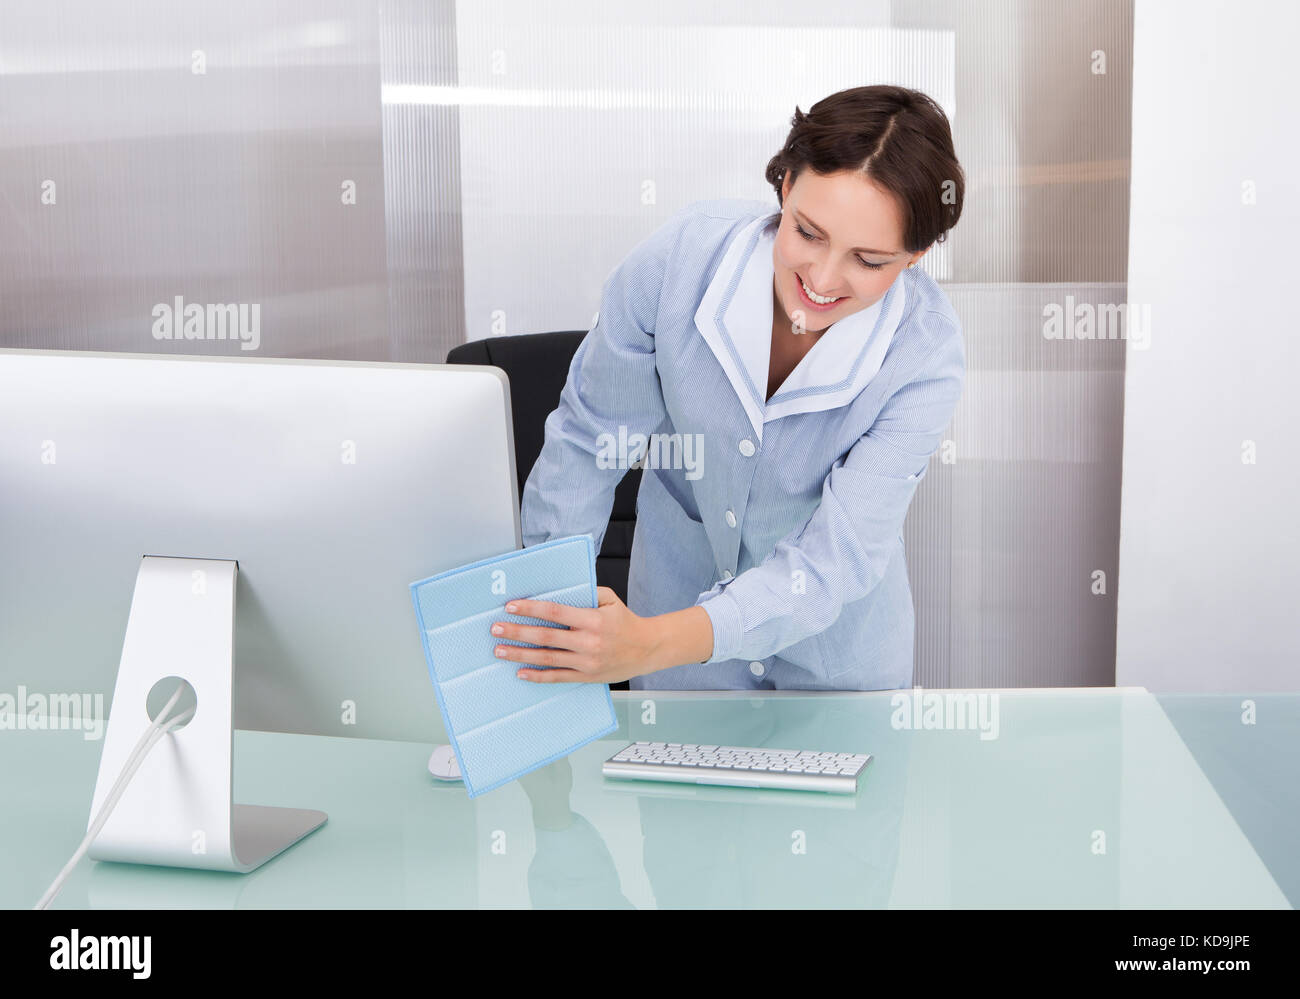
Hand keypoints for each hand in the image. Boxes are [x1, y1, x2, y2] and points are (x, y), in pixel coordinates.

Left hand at [492, 586, 659, 684]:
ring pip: (547, 658)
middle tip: (496, 629)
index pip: (555, 612)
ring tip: (500, 650)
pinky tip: (520, 672)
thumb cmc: (625, 621)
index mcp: (592, 620)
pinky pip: (558, 677)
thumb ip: (586, 593)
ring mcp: (586, 662)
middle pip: (545, 637)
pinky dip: (537, 676)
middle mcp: (588, 642)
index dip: (530, 609)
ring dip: (520, 654)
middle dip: (517, 632)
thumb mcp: (610, 599)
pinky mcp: (586, 676)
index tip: (511, 606)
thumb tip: (557, 591)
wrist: (647, 649)